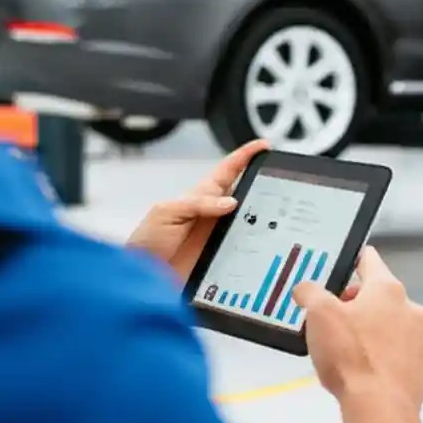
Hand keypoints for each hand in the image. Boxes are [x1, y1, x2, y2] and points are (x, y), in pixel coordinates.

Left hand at [127, 139, 268, 280]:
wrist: (141, 277)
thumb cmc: (147, 240)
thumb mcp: (167, 212)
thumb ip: (198, 204)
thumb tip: (231, 202)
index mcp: (201, 196)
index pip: (228, 171)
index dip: (245, 156)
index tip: (264, 146)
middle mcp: (214, 214)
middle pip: (246, 194)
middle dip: (264, 185)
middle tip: (281, 183)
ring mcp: (219, 235)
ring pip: (250, 220)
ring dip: (264, 217)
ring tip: (281, 213)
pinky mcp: (222, 257)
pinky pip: (246, 248)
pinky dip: (258, 245)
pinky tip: (267, 244)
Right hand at [292, 247, 422, 410]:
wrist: (380, 406)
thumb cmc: (351, 356)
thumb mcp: (318, 315)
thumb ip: (310, 294)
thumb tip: (305, 289)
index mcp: (386, 289)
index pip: (370, 260)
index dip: (354, 259)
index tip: (347, 263)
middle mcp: (410, 308)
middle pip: (380, 296)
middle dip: (358, 304)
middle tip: (335, 319)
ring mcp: (420, 338)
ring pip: (392, 324)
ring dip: (373, 330)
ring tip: (350, 349)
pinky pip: (401, 352)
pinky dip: (386, 355)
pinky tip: (367, 370)